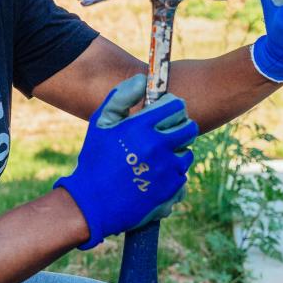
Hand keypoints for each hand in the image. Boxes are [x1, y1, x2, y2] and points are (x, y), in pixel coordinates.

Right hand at [54, 74, 197, 249]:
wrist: (93, 203)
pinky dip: (172, 176)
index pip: (177, 106)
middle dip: (179, 128)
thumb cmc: (95, 160)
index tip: (164, 113)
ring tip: (154, 159)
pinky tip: (153, 178)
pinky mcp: (173, 190)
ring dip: (175, 153)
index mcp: (142, 127)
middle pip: (189, 128)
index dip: (171, 107)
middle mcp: (159, 147)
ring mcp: (168, 170)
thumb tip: (142, 79)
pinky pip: (183, 176)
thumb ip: (121, 97)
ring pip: (187, 153)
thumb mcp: (101, 124)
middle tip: (164, 134)